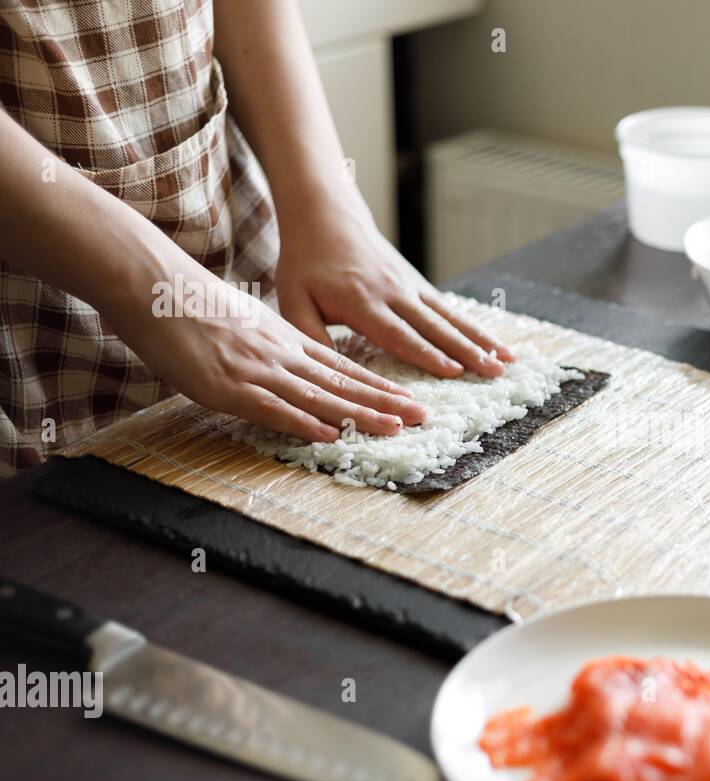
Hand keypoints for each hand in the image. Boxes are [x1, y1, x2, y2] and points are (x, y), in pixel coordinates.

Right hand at [106, 278, 427, 442]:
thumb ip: (269, 347)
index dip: (377, 386)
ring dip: (358, 414)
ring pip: (319, 396)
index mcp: (285, 340)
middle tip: (422, 418)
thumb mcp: (244, 324)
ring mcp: (257, 370)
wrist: (151, 282)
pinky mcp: (229, 386)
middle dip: (384, 403)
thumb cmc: (190, 305)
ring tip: (394, 428)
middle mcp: (280, 355)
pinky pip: (273, 408)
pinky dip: (303, 422)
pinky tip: (330, 433)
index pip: (342, 368)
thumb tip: (288, 370)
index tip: (408, 400)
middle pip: (342, 382)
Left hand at [274, 198, 513, 377]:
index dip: (427, 353)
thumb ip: (310, 336)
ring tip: (507, 360)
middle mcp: (393, 293)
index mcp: (361, 302)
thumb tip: (329, 374)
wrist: (326, 216)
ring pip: (450, 318)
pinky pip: (450, 309)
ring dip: (480, 340)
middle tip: (494, 371)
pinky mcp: (419, 284)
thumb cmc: (306, 264)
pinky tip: (497, 344)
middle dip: (467, 351)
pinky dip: (475, 327)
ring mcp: (410, 287)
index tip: (453, 371)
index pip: (399, 333)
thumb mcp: (293, 300)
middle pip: (435, 327)